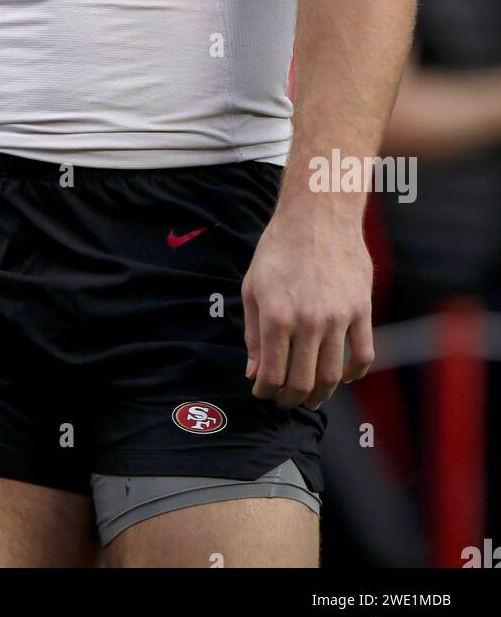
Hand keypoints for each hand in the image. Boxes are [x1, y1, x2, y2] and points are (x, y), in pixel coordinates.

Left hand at [241, 202, 373, 409]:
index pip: (272, 374)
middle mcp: (308, 322)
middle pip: (302, 381)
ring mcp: (338, 318)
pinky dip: (356, 374)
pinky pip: (364, 354)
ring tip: (312, 397)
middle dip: (291, 399)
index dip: (266, 391)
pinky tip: (345, 378)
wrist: (318, 215)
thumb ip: (252, 332)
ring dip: (321, 394)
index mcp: (276, 317)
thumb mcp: (252, 287)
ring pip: (333, 375)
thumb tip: (254, 371)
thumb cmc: (280, 248)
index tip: (263, 393)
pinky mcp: (361, 310)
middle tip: (286, 401)